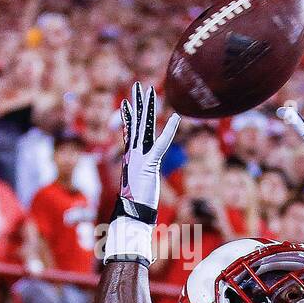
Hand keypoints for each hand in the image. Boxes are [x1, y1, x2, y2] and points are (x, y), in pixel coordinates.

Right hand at [113, 83, 179, 226]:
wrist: (131, 216)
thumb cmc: (135, 208)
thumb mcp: (138, 193)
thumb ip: (138, 188)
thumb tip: (137, 194)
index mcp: (130, 159)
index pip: (129, 133)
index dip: (129, 117)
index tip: (127, 104)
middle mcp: (132, 154)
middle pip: (135, 124)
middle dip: (137, 104)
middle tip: (138, 86)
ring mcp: (138, 158)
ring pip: (143, 127)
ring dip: (147, 108)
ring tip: (148, 91)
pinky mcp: (149, 164)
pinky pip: (160, 143)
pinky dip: (169, 131)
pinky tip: (176, 118)